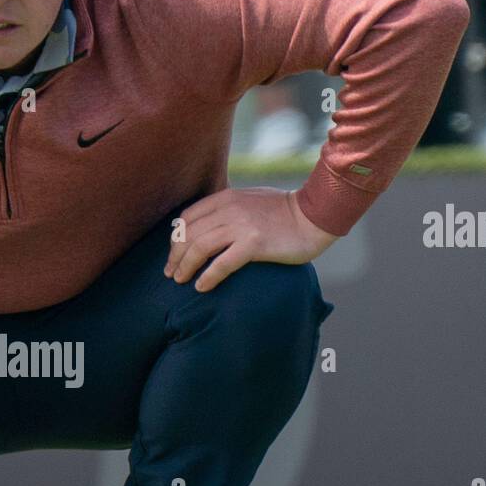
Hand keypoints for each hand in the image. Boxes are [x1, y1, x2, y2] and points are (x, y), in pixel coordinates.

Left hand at [163, 187, 337, 291]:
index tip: (173, 255)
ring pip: (200, 247)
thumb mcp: (250, 200)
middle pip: (189, 234)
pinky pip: (222, 263)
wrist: (315, 215)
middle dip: (175, 255)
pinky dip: (208, 276)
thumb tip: (209, 225)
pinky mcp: (254, 243)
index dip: (175, 239)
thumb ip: (229, 208)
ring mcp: (241, 225)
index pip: (187, 218)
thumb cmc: (285, 212)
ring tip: (180, 280)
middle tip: (171, 273)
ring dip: (185, 266)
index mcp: (226, 198)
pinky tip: (202, 287)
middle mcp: (229, 209)